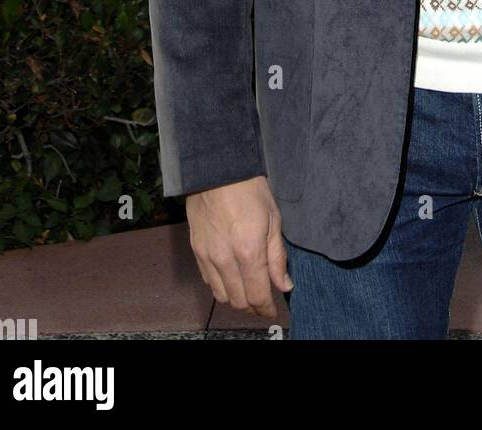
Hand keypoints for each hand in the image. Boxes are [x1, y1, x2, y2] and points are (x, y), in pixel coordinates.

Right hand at [186, 174, 291, 319]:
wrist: (216, 169)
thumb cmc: (249, 189)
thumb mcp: (274, 219)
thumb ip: (277, 257)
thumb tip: (284, 285)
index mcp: (249, 251)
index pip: (258, 295)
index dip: (267, 309)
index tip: (273, 310)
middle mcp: (225, 259)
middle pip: (239, 301)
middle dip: (254, 307)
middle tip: (264, 302)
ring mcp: (208, 256)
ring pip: (222, 296)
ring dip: (236, 299)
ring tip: (248, 290)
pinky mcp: (196, 251)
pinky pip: (208, 281)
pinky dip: (221, 286)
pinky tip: (232, 276)